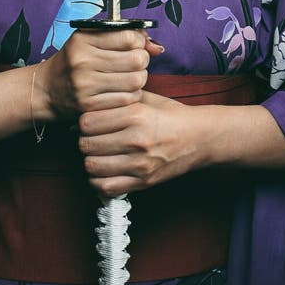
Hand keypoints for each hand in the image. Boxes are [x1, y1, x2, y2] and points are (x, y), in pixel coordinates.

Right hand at [40, 29, 163, 120]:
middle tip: (133, 63)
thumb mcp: (91, 41)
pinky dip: (131, 95)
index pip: (129, 37)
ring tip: (128, 77)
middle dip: (142, 61)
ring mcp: (85, 85)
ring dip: (138, 79)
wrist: (47, 90)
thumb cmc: (75, 61)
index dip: (138, 42)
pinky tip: (121, 91)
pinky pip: (128, 99)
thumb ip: (125, 38)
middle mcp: (83, 61)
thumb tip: (157, 47)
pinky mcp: (90, 106)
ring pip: (136, 81)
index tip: (133, 46)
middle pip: (137, 59)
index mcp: (83, 40)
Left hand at [78, 90, 206, 195]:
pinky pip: (106, 187)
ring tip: (97, 154)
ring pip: (92, 166)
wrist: (200, 138)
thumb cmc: (171, 115)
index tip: (90, 122)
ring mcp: (140, 164)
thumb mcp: (146, 98)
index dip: (84, 121)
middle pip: (87, 144)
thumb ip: (117, 100)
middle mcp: (137, 140)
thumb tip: (86, 106)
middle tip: (92, 138)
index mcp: (136, 115)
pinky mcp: (144, 182)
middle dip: (85, 140)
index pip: (88, 122)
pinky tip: (104, 171)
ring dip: (90, 160)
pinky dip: (98, 180)